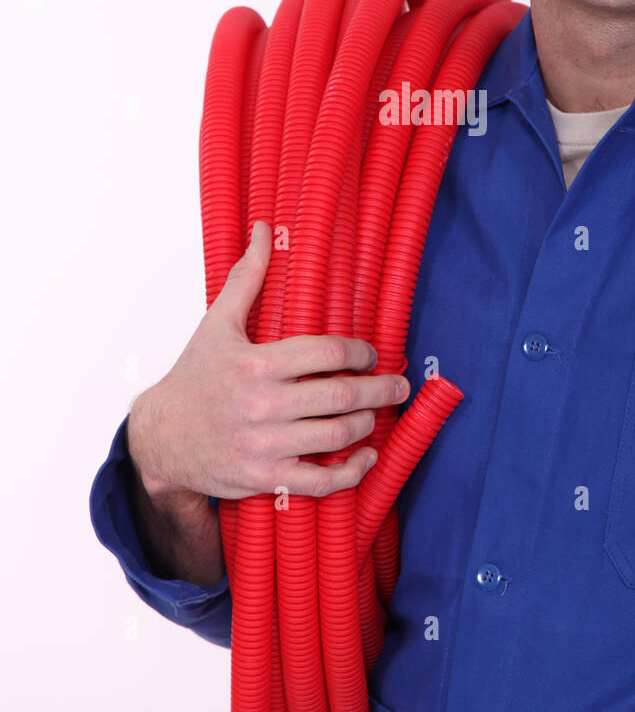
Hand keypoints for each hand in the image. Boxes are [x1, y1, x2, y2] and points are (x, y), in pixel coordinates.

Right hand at [127, 221, 408, 503]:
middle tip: (398, 384)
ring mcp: (263, 445)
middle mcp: (261, 406)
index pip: (325, 352)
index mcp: (254, 364)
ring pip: (336, 435)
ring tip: (379, 411)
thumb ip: (246, 277)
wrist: (160, 438)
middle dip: (379, 389)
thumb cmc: (193, 378)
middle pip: (339, 395)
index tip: (370, 354)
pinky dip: (352, 471)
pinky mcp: (264, 478)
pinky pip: (320, 481)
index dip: (358, 352)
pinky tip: (366, 456)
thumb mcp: (216, 323)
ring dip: (368, 422)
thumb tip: (264, 230)